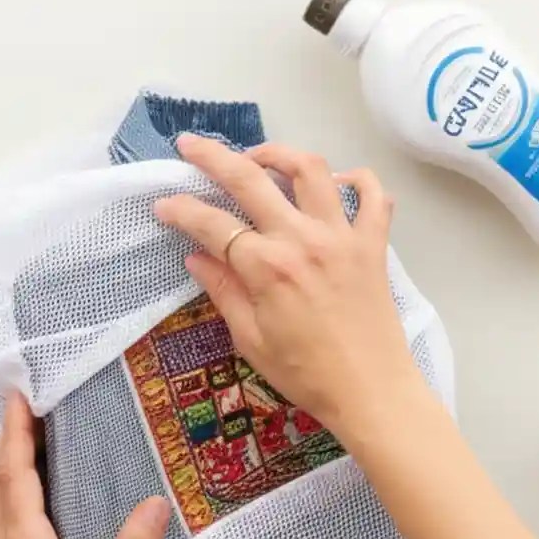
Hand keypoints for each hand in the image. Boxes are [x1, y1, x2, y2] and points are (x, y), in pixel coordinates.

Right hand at [154, 135, 424, 436]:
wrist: (372, 393)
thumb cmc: (306, 375)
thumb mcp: (251, 340)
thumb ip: (223, 291)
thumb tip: (197, 257)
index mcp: (266, 267)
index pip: (212, 224)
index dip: (182, 210)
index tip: (164, 205)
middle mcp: (302, 239)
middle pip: (250, 178)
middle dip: (213, 156)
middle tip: (191, 145)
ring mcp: (342, 237)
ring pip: (311, 169)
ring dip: (281, 154)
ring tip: (260, 158)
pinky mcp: (373, 244)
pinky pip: (373, 195)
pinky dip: (357, 180)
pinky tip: (337, 183)